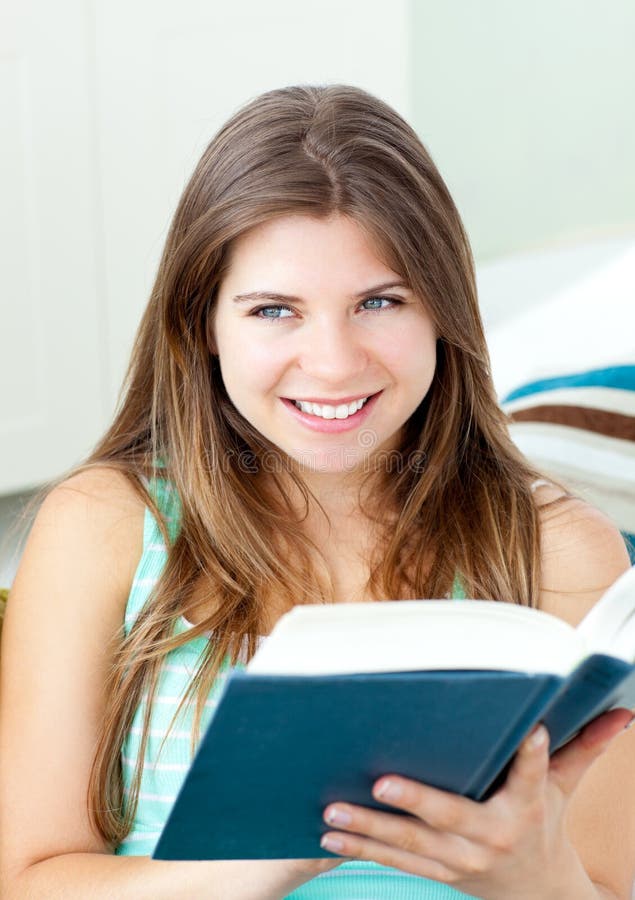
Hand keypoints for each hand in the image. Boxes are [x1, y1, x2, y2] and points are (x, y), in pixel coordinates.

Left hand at [320, 708, 631, 899]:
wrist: (536, 893)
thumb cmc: (545, 822)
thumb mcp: (564, 787)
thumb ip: (583, 747)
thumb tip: (624, 713)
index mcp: (525, 807)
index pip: (530, 774)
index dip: (532, 754)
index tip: (532, 732)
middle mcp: (491, 837)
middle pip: (449, 818)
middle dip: (413, 802)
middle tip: (377, 785)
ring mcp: (460, 861)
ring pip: (410, 846)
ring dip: (368, 831)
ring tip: (331, 814)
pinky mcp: (437, 872)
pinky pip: (395, 863)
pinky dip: (362, 851)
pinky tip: (329, 838)